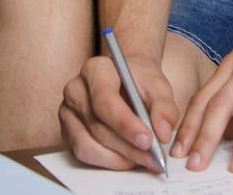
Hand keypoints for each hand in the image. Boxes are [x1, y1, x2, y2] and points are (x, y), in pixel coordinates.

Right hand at [60, 53, 179, 170]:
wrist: (126, 79)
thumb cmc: (139, 81)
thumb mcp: (158, 85)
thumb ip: (164, 107)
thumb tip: (163, 134)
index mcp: (96, 70)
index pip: (104, 100)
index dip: (125, 124)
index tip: (148, 140)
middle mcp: (76, 89)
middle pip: (97, 126)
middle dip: (128, 147)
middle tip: (153, 158)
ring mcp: (68, 111)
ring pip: (88, 145)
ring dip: (118, 158)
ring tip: (143, 160)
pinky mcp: (67, 131)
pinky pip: (83, 154)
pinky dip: (108, 161)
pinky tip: (128, 159)